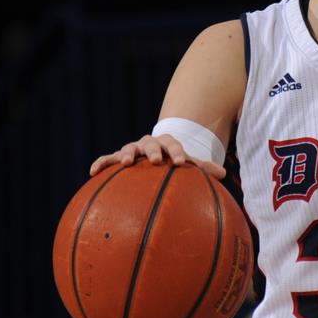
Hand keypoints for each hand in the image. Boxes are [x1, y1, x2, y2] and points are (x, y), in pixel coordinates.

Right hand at [89, 136, 225, 179]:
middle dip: (153, 151)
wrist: (154, 153)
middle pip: (151, 144)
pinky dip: (101, 163)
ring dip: (127, 154)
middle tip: (156, 161)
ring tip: (126, 163)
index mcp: (167, 143)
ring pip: (128, 149)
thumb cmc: (173, 161)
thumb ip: (202, 168)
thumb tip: (224, 175)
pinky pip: (107, 159)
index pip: (174, 145)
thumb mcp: (186, 163)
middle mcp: (148, 144)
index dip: (178, 152)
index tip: (180, 163)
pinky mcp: (117, 157)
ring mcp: (132, 149)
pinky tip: (93, 172)